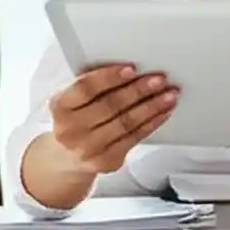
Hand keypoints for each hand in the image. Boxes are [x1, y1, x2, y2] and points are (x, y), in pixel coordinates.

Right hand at [49, 63, 177, 174]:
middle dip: (138, 90)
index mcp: (60, 106)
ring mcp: (88, 149)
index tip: (132, 68)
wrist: (67, 156)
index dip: (109, 77)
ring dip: (151, 107)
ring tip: (169, 94)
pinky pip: (134, 138)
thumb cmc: (76, 117)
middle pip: (110, 106)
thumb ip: (93, 83)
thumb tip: (131, 68)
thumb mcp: (73, 99)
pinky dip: (152, 123)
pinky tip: (164, 112)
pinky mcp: (106, 162)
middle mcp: (70, 130)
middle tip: (159, 79)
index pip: (85, 88)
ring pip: (125, 123)